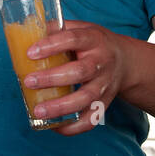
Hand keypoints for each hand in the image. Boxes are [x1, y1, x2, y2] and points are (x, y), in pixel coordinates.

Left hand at [24, 20, 125, 135]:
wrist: (126, 61)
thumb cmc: (94, 43)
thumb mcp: (82, 28)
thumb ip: (58, 28)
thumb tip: (28, 31)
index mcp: (94, 39)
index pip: (73, 39)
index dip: (52, 45)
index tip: (30, 53)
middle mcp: (102, 62)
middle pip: (79, 72)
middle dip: (52, 78)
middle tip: (29, 82)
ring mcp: (105, 84)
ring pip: (86, 98)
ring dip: (61, 106)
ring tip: (39, 111)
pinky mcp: (105, 102)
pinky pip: (92, 118)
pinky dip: (75, 127)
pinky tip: (56, 127)